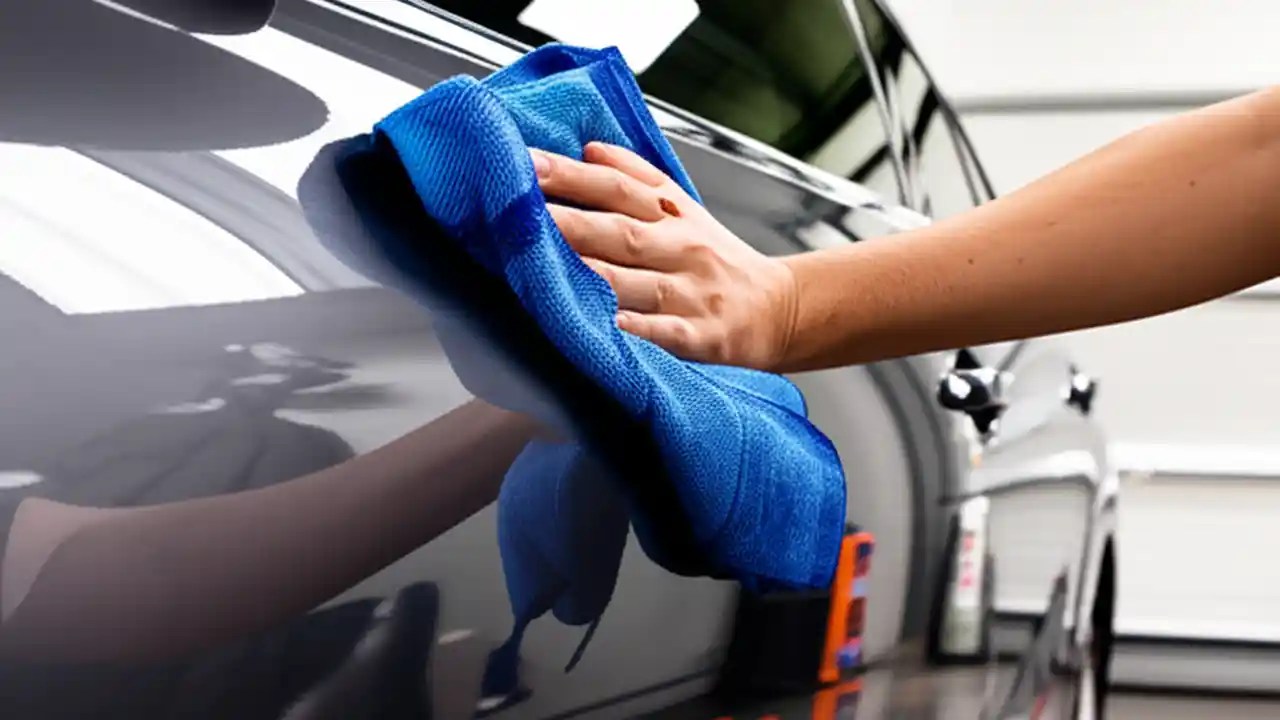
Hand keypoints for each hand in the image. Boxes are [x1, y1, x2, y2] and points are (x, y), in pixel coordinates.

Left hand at [531, 142, 798, 369]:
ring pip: (637, 281)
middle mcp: (682, 249)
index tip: (527, 163)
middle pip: (621, 231)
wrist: (779, 309)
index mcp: (673, 215)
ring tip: (546, 266)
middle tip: (519, 211)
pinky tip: (609, 324)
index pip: (619, 187)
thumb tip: (590, 148)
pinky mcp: (703, 337)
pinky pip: (667, 332)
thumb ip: (639, 176)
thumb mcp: (684, 209)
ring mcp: (692, 294)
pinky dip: (639, 328)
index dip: (572, 175)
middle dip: (570, 220)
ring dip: (593, 272)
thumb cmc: (719, 260)